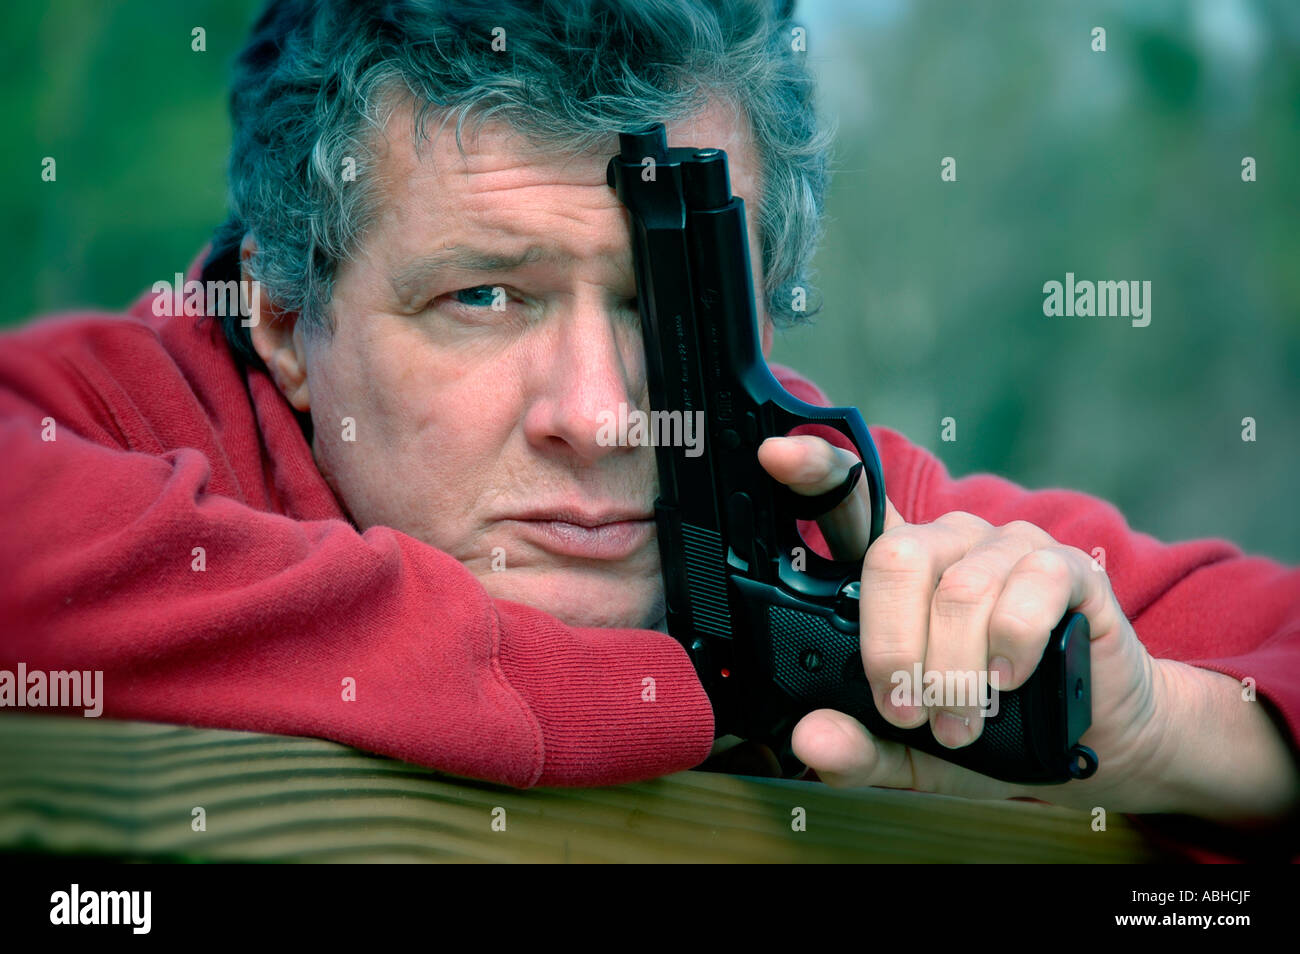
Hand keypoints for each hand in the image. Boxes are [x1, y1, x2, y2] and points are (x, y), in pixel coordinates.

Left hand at [756, 434, 1165, 811]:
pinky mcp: (1066, 566)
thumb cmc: (991, 731)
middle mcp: (946, 543)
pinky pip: (1028, 590)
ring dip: (955, 669)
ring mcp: (1006, 547)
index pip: (848, 500)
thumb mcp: (911, 755)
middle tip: (907, 711)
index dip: (814, 469)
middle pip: (896, 558)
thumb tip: (810, 740)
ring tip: (960, 723)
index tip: (775, 455)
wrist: (1092, 744)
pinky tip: (1009, 680)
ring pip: (959, 589)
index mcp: (897, 572)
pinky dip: (1011, 645)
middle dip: (892, 648)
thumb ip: (858, 748)